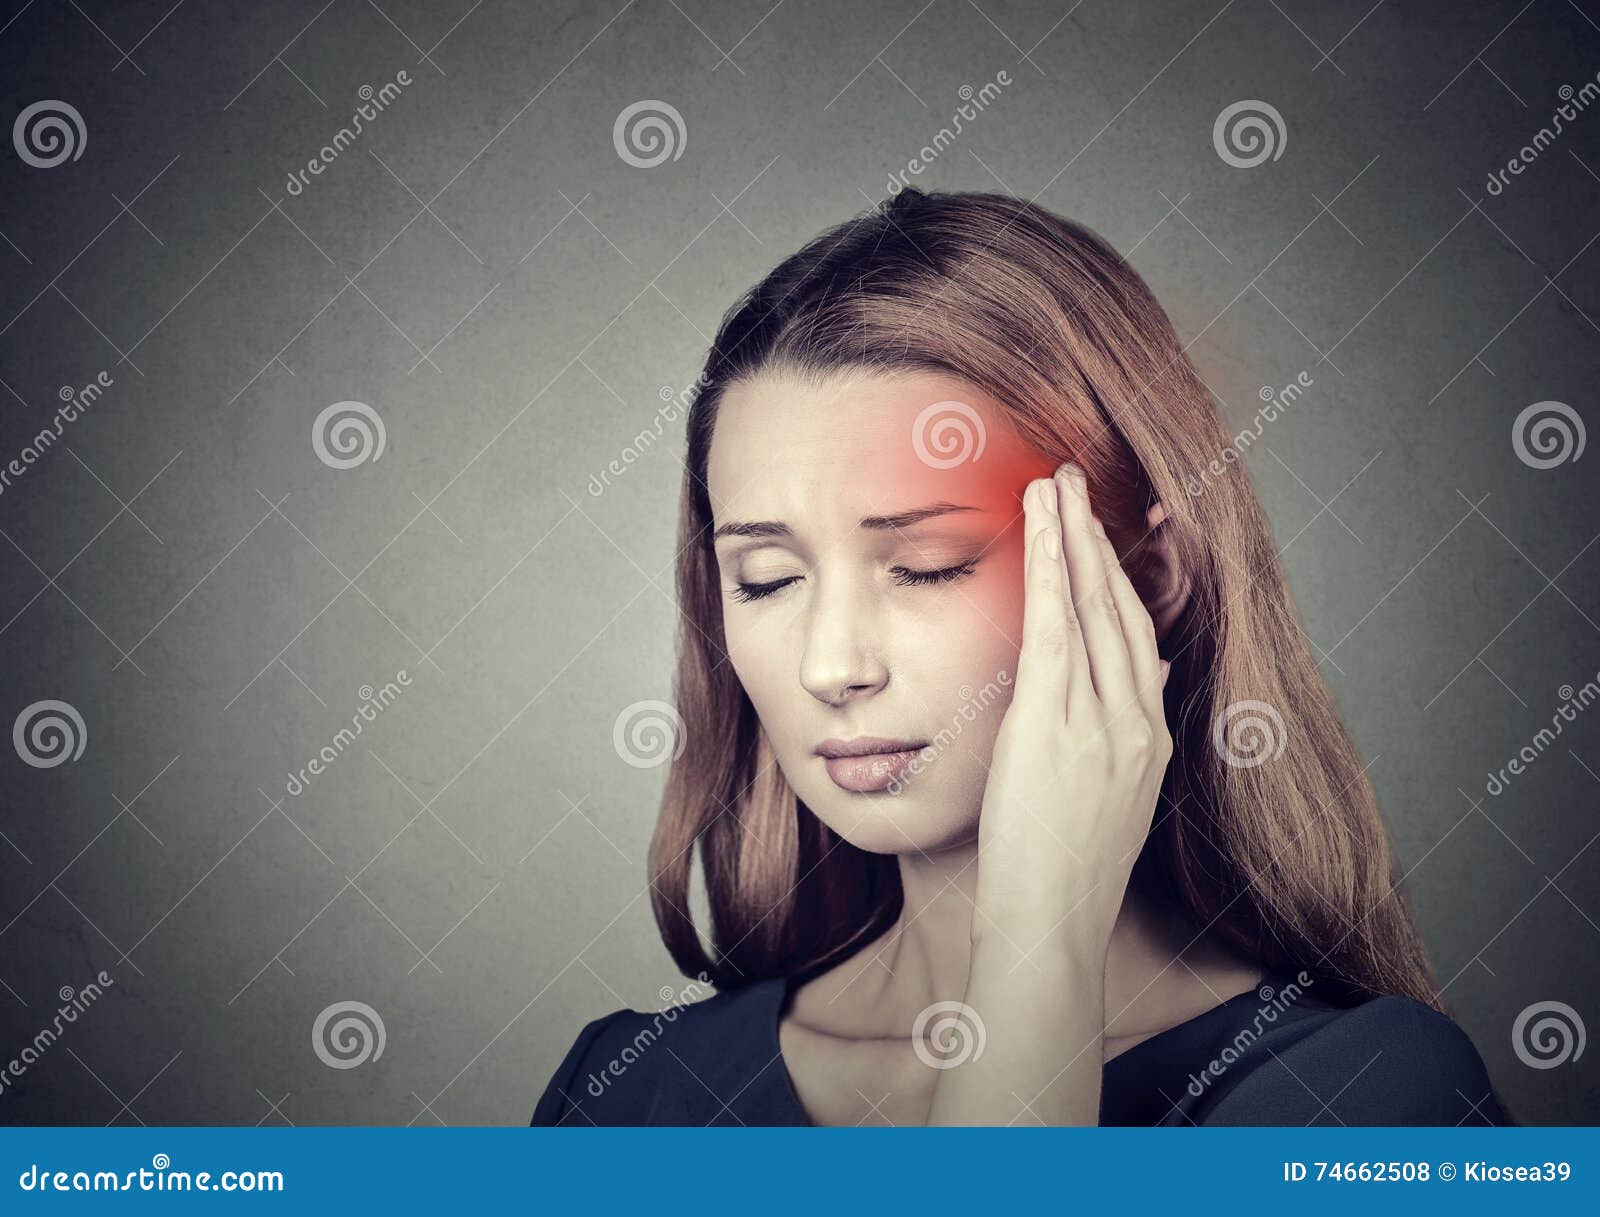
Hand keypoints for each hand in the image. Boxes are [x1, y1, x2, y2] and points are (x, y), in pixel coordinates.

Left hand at [972, 462, 1172, 949]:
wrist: (1052, 926)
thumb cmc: (1062, 872)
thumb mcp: (1111, 797)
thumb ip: (1125, 733)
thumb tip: (1142, 678)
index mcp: (1149, 738)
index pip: (1136, 637)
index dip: (1116, 577)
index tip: (1100, 532)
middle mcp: (1136, 721)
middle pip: (1120, 608)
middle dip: (1096, 540)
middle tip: (1075, 483)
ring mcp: (1103, 722)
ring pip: (1090, 607)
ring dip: (1071, 538)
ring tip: (1054, 484)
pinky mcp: (1059, 725)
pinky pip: (1055, 629)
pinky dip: (1049, 571)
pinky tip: (1040, 528)